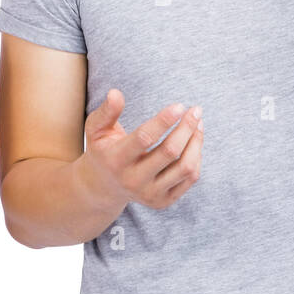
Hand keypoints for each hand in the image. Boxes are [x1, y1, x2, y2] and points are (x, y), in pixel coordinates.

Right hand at [78, 89, 203, 210]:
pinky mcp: (163, 201)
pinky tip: (194, 142)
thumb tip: (115, 93)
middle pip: (170, 152)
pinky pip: (190, 178)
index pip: (144, 138)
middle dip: (187, 127)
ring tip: (198, 124)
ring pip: (186, 167)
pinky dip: (196, 157)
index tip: (180, 105)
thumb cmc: (103, 150)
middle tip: (196, 110)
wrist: (103, 188)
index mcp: (116, 160)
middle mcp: (133, 181)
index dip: (164, 120)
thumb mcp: (96, 130)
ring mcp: (150, 194)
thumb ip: (106, 111)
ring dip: (196, 142)